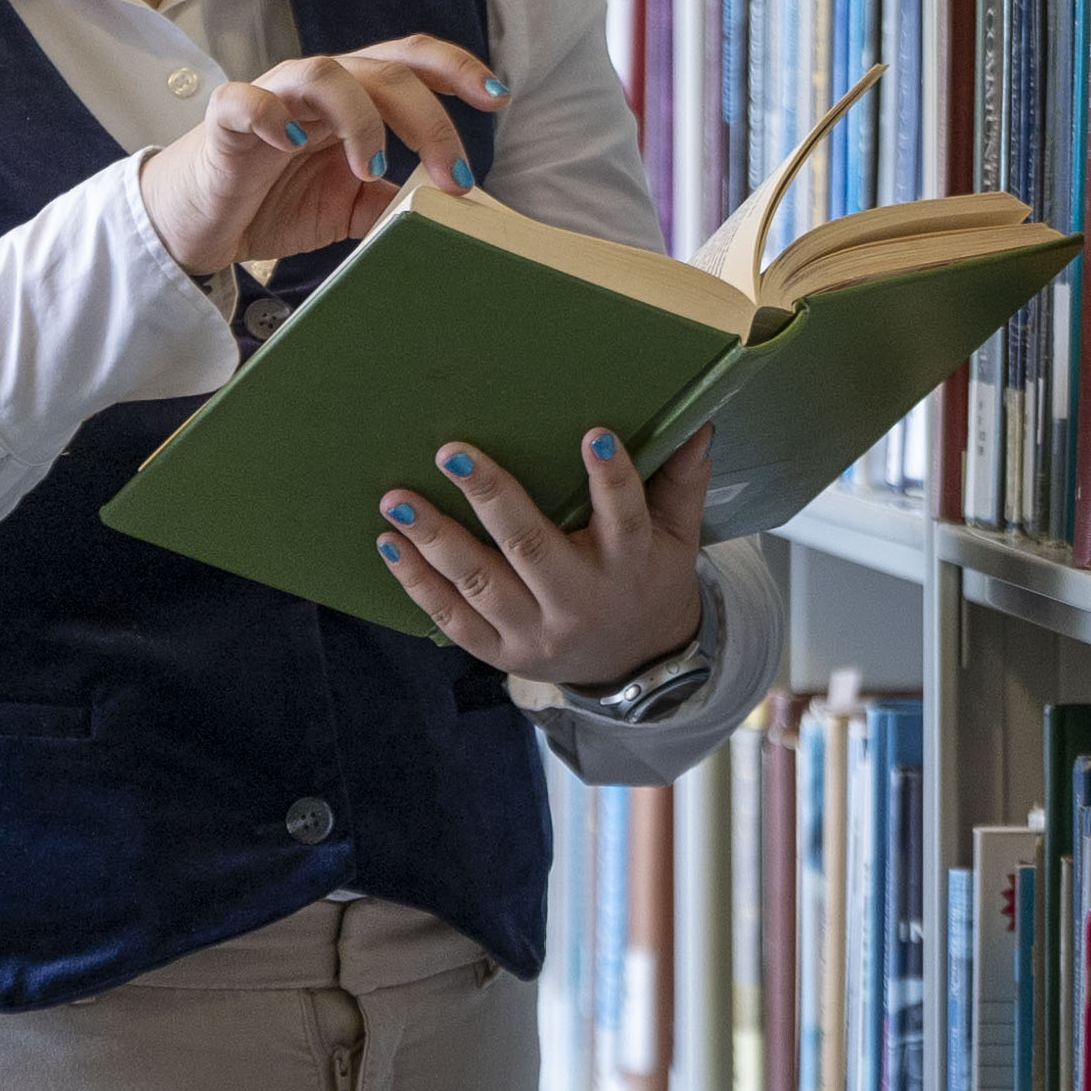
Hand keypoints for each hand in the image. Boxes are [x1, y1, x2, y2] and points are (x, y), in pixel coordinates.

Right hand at [140, 36, 505, 281]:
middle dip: (431, 119)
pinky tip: (294, 144)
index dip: (458, 70)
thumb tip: (448, 211)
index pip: (412, 63)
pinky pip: (245, 100)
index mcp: (354, 100)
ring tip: (374, 168)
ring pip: (326, 72)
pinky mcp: (225, 121)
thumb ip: (394, 200)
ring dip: (364, 119)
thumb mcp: (350, 208)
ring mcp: (271, 97)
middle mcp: (318, 88)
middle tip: (456, 176)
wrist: (196, 223)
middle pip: (386, 71)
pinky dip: (273, 114)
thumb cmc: (272, 200)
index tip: (500, 98)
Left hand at [376, 425, 712, 691]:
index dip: (611, 480)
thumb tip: (699, 423)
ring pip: (480, 583)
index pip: (625, 518)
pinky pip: (452, 619)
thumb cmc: (650, 582)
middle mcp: (581, 601)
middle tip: (451, 453)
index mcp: (630, 565)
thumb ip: (681, 482)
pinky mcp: (501, 652)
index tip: (594, 436)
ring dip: (435, 539)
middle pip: (532, 548)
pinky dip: (418, 583)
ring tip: (398, 500)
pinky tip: (392, 545)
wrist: (634, 667)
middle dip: (490, 498)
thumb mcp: (679, 538)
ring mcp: (536, 632)